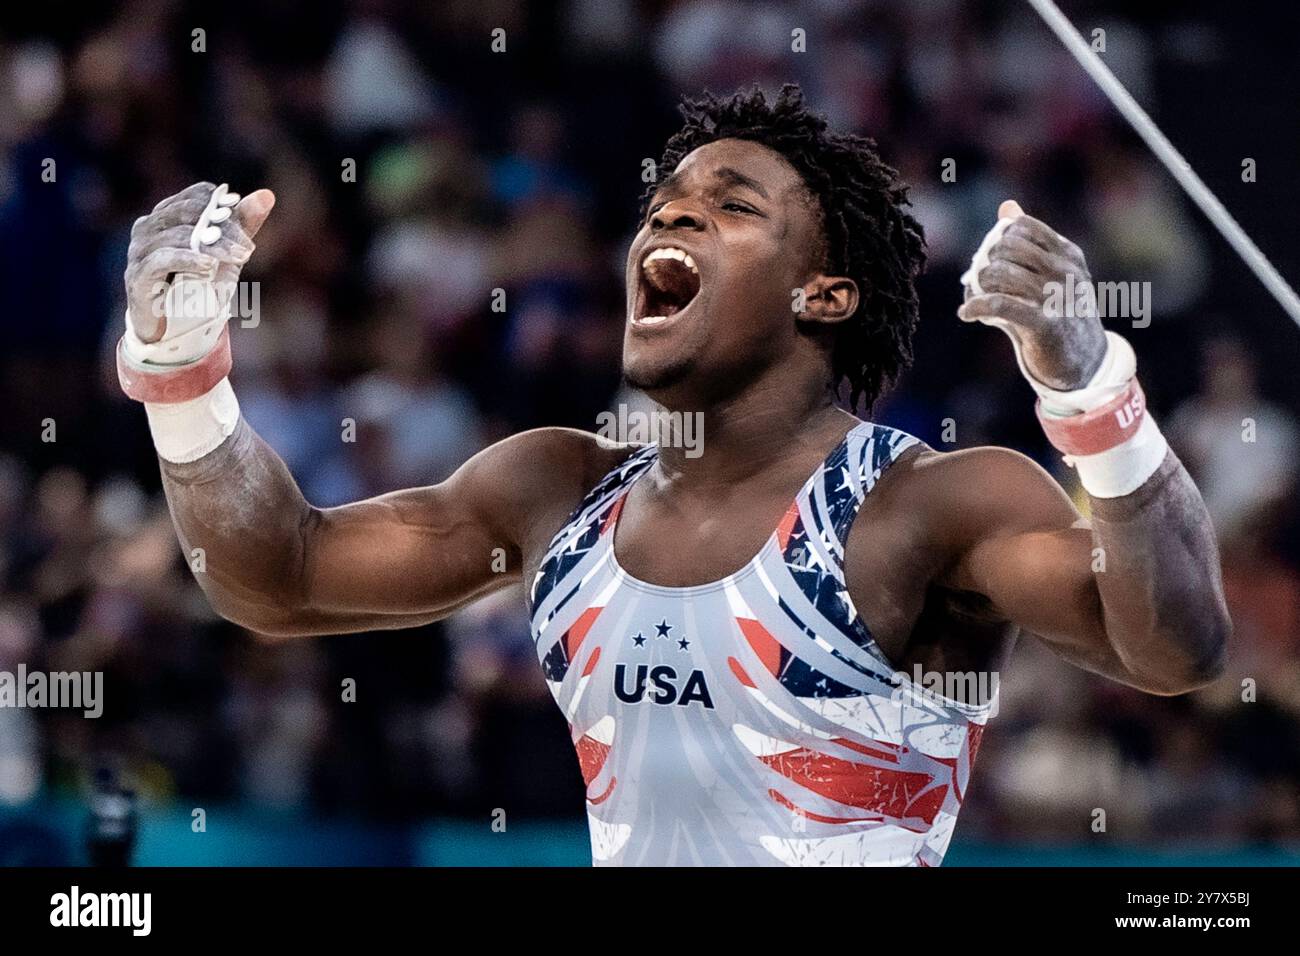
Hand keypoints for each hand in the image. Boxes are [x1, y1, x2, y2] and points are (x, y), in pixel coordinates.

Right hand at [124, 182, 275, 344]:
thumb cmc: (198, 284)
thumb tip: (267, 195)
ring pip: (178, 236)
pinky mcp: (137, 275)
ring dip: (212, 247)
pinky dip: (188, 260)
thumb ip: (242, 225)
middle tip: (247, 248)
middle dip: (222, 229)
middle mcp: (148, 226)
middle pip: (187, 214)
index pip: (196, 197)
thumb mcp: (226, 253)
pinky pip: (163, 260)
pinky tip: (209, 266)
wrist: (175, 326)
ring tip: (238, 258)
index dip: (222, 207)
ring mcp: (139, 250)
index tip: (244, 224)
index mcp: (167, 214)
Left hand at [958, 200, 1106, 390]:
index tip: (992, 256)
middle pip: (1008, 247)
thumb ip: (1030, 242)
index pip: (1024, 227)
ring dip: (979, 286)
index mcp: (1068, 254)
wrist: (1084, 361)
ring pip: (1000, 274)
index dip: (999, 239)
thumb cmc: (1061, 312)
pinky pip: (1000, 304)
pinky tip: (966, 313)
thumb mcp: (1051, 273)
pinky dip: (976, 307)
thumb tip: (1007, 206)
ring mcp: (1056, 296)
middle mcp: (1065, 271)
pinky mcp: (1044, 324)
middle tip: (980, 278)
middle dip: (986, 261)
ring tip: (975, 298)